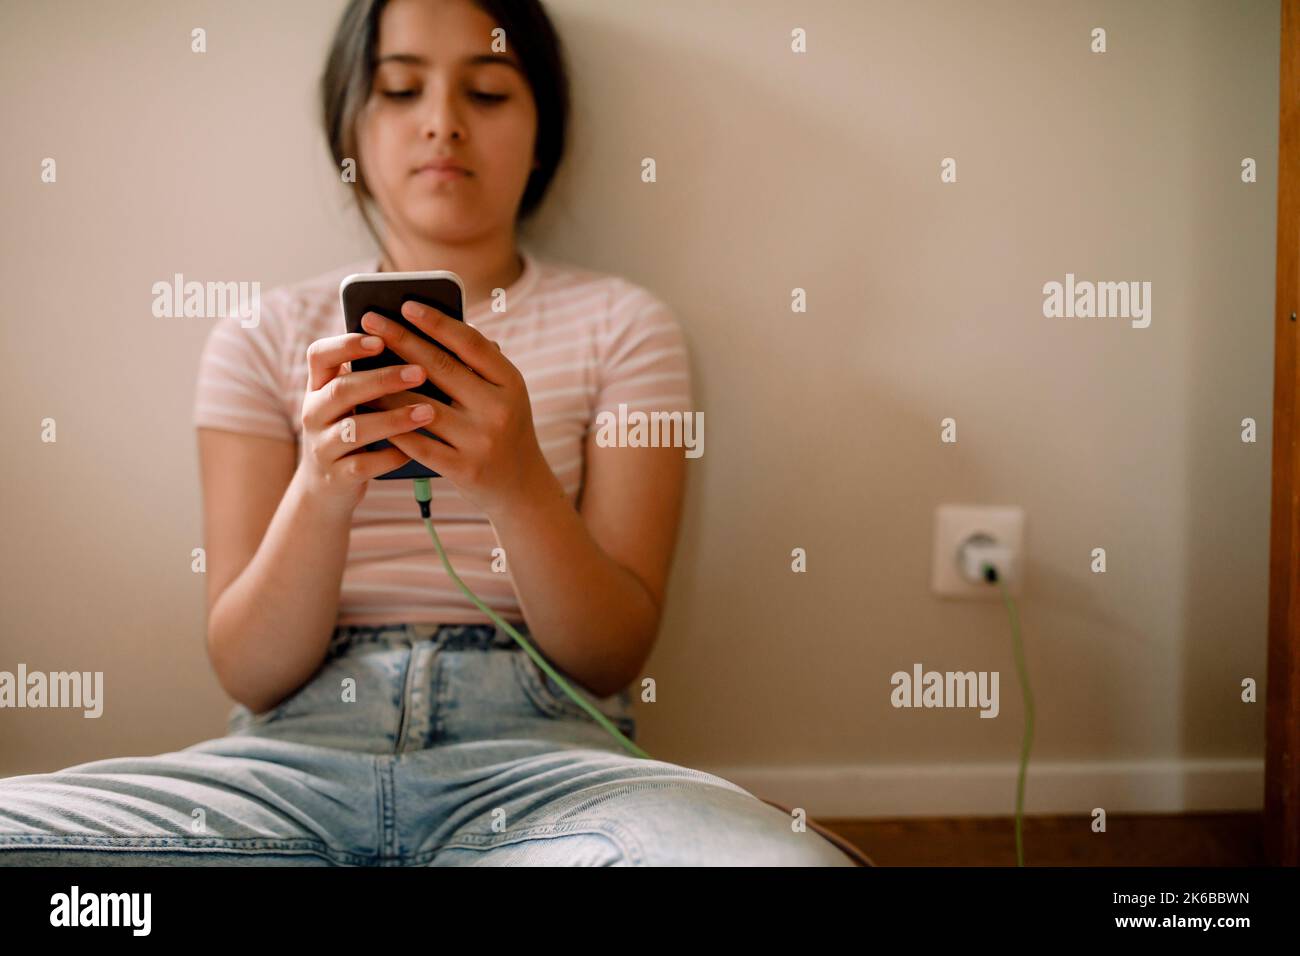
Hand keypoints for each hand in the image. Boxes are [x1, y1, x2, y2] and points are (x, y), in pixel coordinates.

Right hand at [295, 331, 432, 513]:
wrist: (326, 486)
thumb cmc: (351, 428)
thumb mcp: (350, 400)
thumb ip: (369, 374)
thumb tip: (418, 344)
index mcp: (318, 386)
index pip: (319, 355)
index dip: (347, 345)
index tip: (381, 339)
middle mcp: (313, 413)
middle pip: (341, 390)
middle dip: (382, 380)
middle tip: (420, 373)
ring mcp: (322, 446)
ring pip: (354, 429)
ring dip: (393, 420)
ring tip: (428, 412)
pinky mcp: (336, 476)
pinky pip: (364, 465)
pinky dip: (391, 456)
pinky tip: (415, 450)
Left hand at [358, 301, 553, 515]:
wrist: (522, 487)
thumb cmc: (504, 429)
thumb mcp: (505, 394)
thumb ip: (479, 363)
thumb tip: (435, 324)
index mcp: (511, 383)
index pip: (470, 344)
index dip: (437, 322)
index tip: (406, 304)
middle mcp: (499, 409)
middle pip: (440, 367)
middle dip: (400, 339)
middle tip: (370, 319)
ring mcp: (481, 441)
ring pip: (421, 405)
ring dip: (385, 384)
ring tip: (358, 366)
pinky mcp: (463, 469)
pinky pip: (418, 443)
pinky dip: (391, 425)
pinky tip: (368, 410)